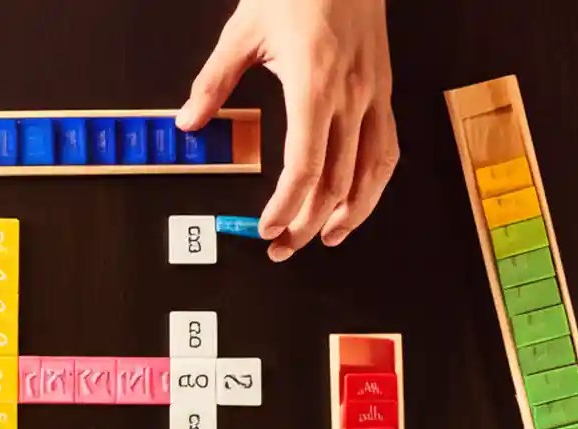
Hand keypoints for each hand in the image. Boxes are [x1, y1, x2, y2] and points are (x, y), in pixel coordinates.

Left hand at [177, 0, 398, 261]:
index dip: (285, 206)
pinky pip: (387, 148)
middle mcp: (350, 97)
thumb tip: (189, 122)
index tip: (266, 227)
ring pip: (371, 172)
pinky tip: (358, 199)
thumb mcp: (243, 32)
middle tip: (282, 247)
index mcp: (314, 85)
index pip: (304, 167)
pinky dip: (374, 182)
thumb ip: (213, 83)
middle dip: (306, 223)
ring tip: (326, 238)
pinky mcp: (383, 90)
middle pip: (335, 181)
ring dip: (350, 213)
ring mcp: (373, 95)